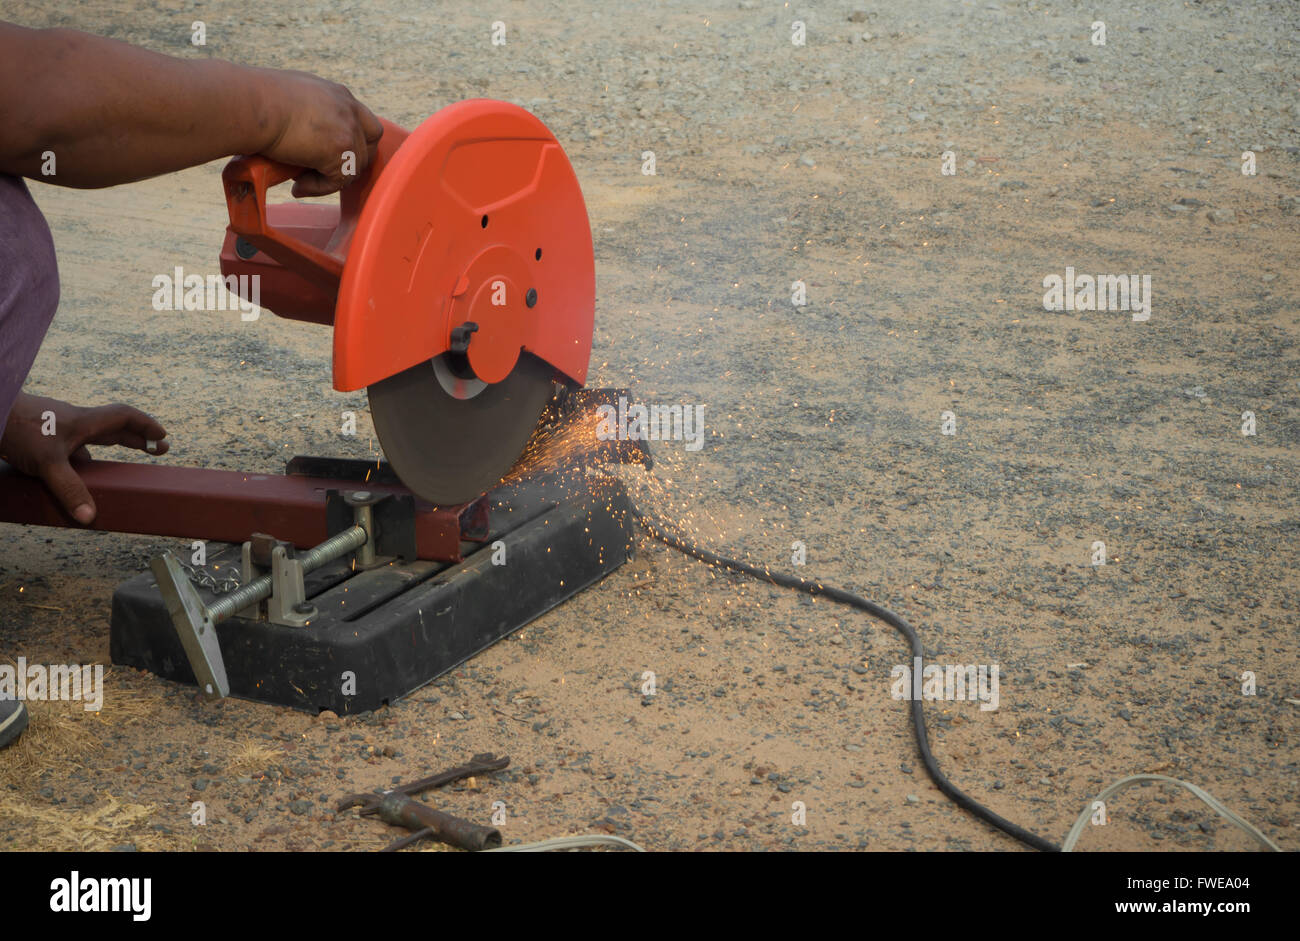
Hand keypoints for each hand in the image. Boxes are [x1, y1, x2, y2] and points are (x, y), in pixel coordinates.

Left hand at [0, 392, 167, 523]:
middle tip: (156, 450)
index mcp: (84, 422)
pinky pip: (67, 447)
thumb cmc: (18, 429)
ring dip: (104, 451)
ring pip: (88, 439)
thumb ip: (70, 490)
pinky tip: (70, 475)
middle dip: (136, 439)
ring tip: (112, 473)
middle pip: (113, 428)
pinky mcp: (40, 436)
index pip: (125, 417)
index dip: (146, 426)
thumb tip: (90, 517)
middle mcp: (74, 422)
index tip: (162, 438)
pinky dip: (76, 459)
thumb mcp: (48, 463)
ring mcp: (56, 428)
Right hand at [256, 68, 384, 196]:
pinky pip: (339, 181)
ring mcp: (348, 129)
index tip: (333, 155)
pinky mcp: (340, 150)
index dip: (355, 143)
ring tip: (300, 179)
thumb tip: (303, 133)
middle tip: (323, 172)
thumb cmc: (256, 100)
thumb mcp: (292, 97)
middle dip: (349, 163)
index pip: (364, 123)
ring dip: (329, 178)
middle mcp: (349, 109)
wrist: (249, 103)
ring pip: (354, 167)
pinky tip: (297, 185)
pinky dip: (319, 188)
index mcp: (338, 94)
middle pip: (368, 146)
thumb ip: (309, 112)